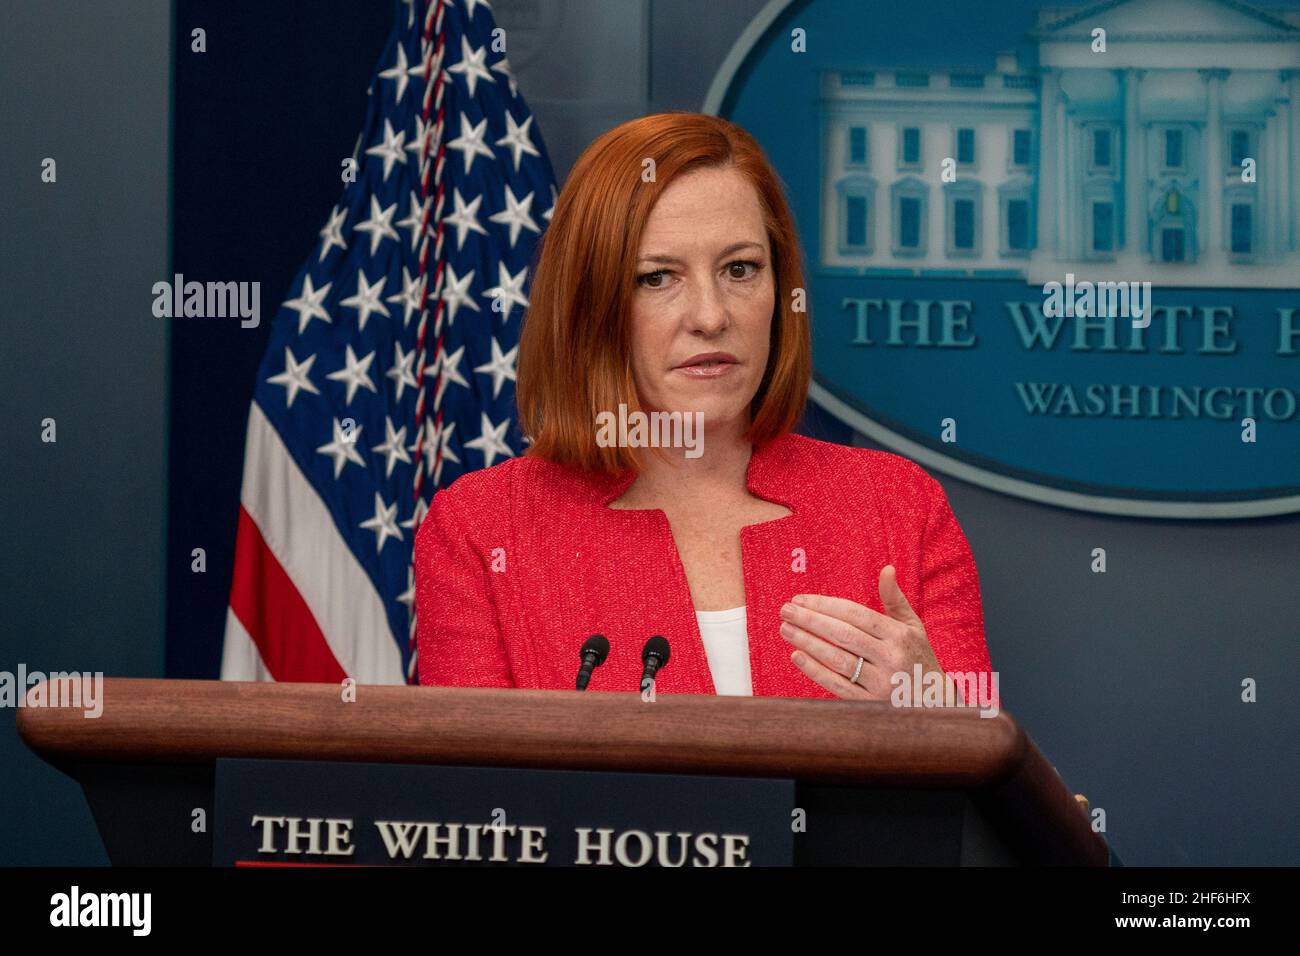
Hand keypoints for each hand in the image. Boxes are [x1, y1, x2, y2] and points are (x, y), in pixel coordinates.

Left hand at [779, 564, 943, 700]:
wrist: (935, 703)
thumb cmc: (918, 657)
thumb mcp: (913, 627)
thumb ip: (895, 599)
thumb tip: (887, 569)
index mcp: (899, 635)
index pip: (855, 615)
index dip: (825, 605)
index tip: (801, 599)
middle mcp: (891, 658)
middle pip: (843, 635)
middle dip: (810, 620)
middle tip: (785, 610)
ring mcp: (881, 683)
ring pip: (838, 659)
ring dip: (808, 642)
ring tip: (786, 629)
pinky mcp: (870, 704)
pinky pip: (838, 685)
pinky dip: (816, 670)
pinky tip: (797, 656)